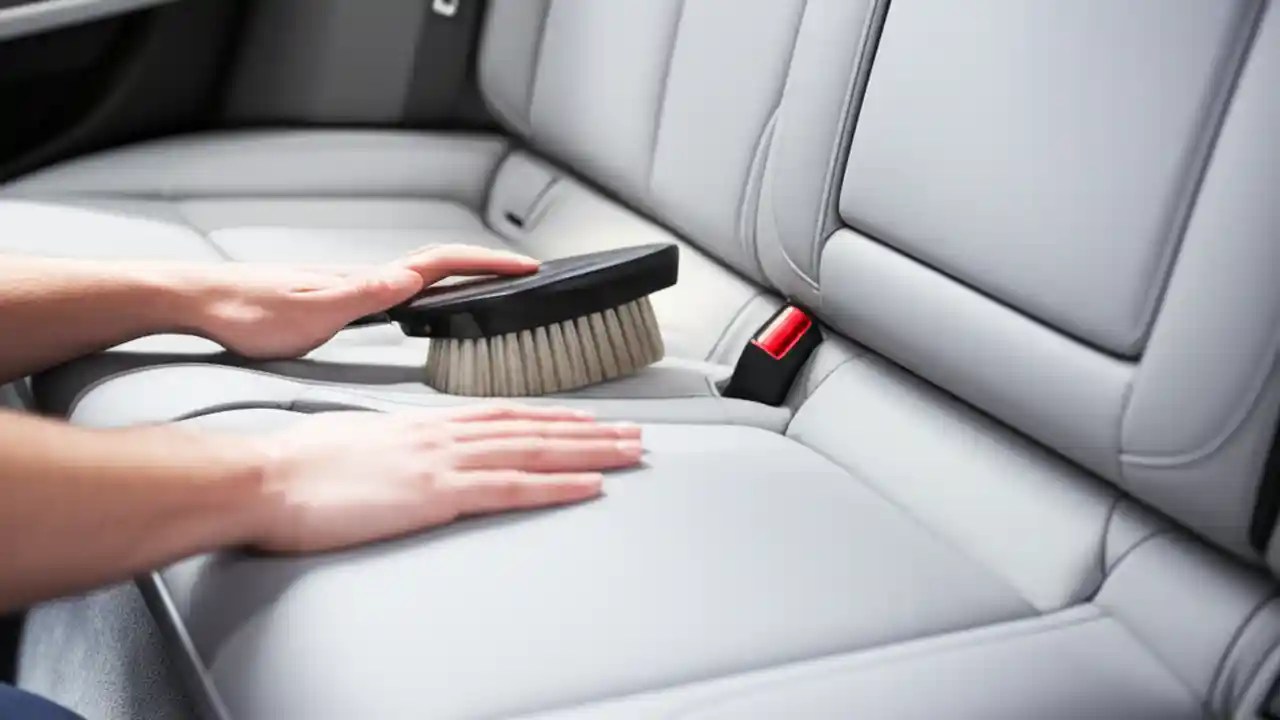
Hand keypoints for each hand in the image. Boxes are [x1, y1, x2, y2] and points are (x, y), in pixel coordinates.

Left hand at [186, 245, 538, 358]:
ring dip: (460, 274)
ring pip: (419, 273)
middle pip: (438, 262)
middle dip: (485, 265)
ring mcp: (349, 284)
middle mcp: (361, 276)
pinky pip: (397, 289)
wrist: (199, 301)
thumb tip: (408, 278)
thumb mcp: (308, 312)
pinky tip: (424, 303)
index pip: (439, 263)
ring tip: (489, 284)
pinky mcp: (335, 297)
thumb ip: (361, 295)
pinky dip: (427, 289)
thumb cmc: (244, 311)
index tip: (524, 267)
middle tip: (521, 273)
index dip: (486, 263)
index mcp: (364, 279)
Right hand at [247, 404, 641, 552]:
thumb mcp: (356, 444)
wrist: (265, 475)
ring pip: (534, 450)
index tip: (583, 417)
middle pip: (532, 427)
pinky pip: (511, 487)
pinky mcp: (438, 492)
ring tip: (630, 450)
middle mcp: (442, 435)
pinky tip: (589, 485)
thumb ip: (392, 447)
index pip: (502, 414)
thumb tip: (402, 454)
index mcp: (422, 424)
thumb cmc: (298, 466)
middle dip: (588, 431)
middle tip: (631, 432)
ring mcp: (444, 460)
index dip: (549, 415)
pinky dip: (556, 485)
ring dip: (590, 451)